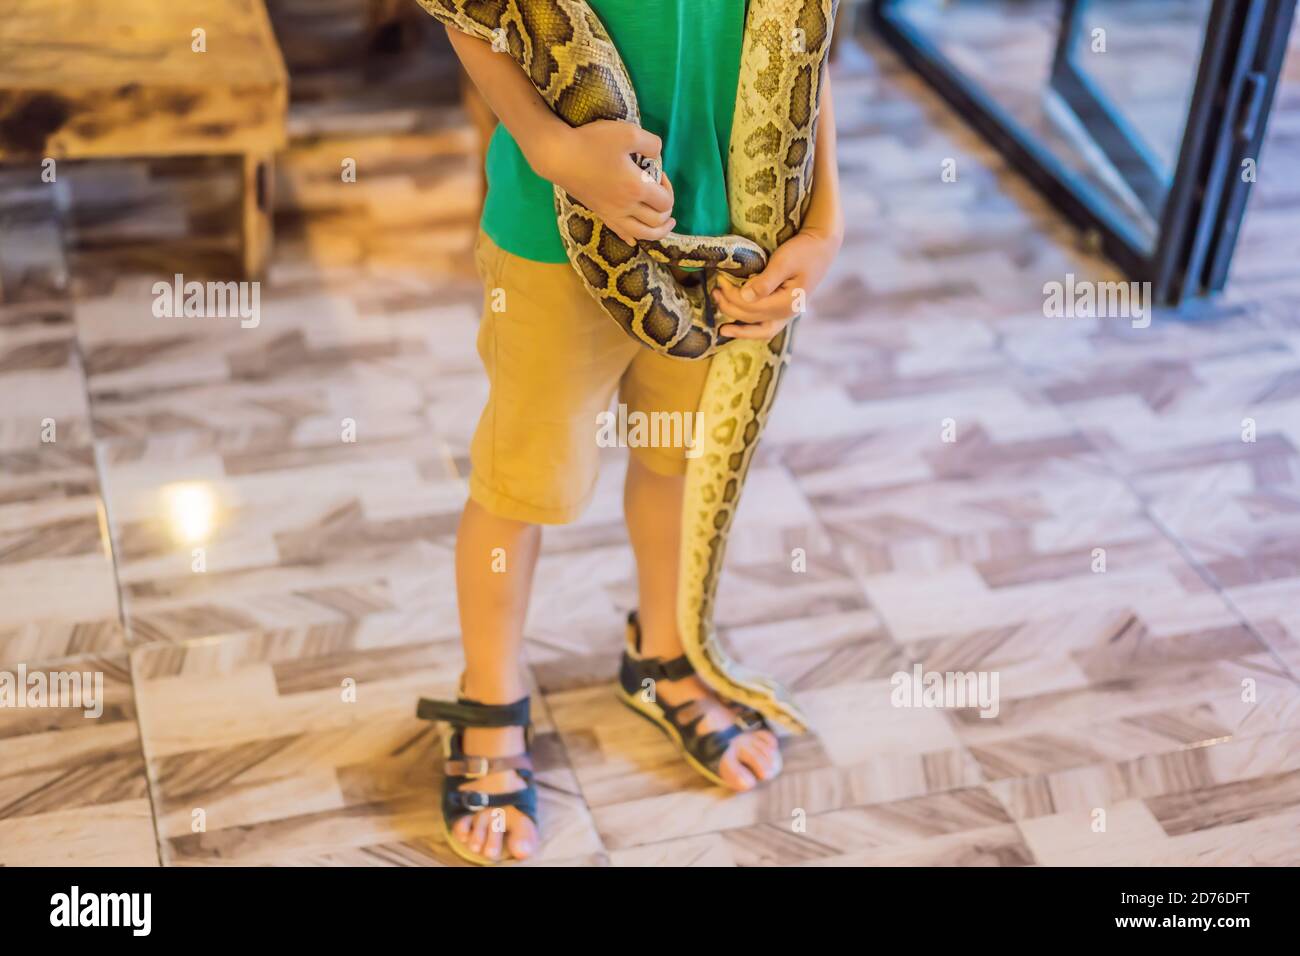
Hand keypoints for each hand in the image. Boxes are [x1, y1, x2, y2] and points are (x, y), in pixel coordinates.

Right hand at [532, 120, 675, 245]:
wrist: (560, 157)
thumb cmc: (592, 143)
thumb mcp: (628, 132)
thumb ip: (651, 143)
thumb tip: (658, 155)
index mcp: (637, 188)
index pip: (665, 201)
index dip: (669, 189)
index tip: (660, 174)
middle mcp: (627, 207)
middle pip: (657, 222)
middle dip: (667, 211)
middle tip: (663, 195)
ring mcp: (612, 214)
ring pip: (642, 234)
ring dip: (658, 231)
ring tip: (665, 225)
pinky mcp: (600, 214)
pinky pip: (620, 233)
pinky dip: (632, 238)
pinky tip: (634, 239)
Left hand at [712, 226, 841, 339]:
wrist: (822, 246)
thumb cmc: (804, 250)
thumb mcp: (784, 262)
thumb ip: (765, 281)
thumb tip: (744, 297)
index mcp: (786, 304)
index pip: (750, 306)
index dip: (731, 295)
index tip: (719, 279)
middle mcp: (787, 314)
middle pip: (750, 317)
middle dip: (729, 305)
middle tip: (715, 290)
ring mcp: (787, 314)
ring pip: (758, 330)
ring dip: (737, 325)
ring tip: (720, 317)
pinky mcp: (784, 309)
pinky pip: (764, 327)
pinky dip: (749, 330)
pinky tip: (734, 328)